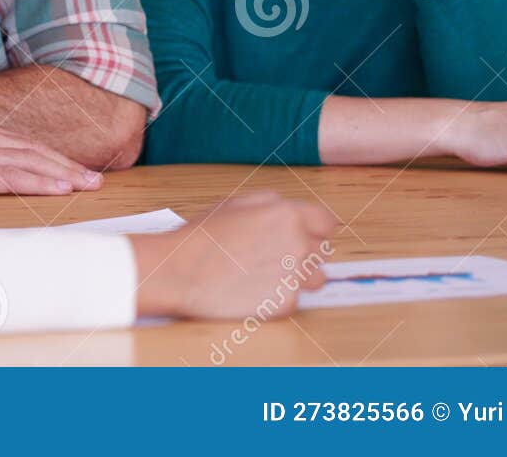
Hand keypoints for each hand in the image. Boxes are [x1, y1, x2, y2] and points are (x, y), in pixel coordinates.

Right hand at [0, 116, 104, 196]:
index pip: (13, 146)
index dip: (45, 158)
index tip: (70, 169)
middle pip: (28, 151)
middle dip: (63, 165)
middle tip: (94, 179)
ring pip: (24, 161)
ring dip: (59, 172)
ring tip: (87, 184)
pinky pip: (5, 175)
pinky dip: (35, 180)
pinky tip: (56, 187)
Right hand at [131, 192, 336, 319]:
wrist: (179, 271)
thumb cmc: (202, 236)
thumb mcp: (235, 203)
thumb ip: (271, 203)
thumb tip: (290, 208)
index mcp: (287, 215)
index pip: (326, 223)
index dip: (313, 229)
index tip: (303, 236)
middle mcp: (298, 244)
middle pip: (322, 250)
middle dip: (303, 253)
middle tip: (272, 256)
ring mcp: (294, 276)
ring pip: (316, 278)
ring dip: (298, 277)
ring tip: (265, 275)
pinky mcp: (285, 304)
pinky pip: (294, 300)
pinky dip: (277, 297)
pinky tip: (252, 290)